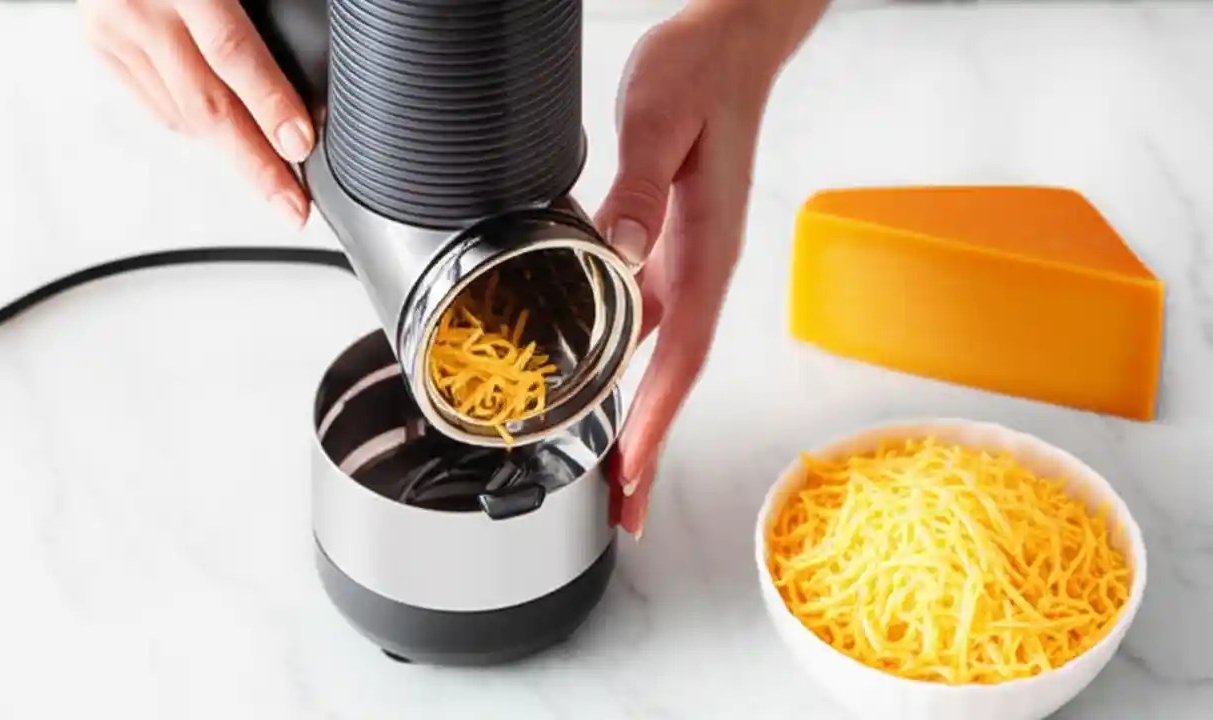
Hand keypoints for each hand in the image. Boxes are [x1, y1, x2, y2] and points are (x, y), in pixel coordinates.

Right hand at [80, 0, 313, 226]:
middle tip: (292, 204)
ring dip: (233, 150)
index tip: (301, 144)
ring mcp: (112, 29)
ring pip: (184, 114)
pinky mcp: (97, 46)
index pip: (231, 53)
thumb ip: (256, 15)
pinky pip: (159, 107)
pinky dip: (198, 125)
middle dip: (255, 163)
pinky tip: (226, 133)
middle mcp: (140, 7)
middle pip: (206, 103)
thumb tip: (305, 85)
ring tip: (273, 179)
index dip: (270, 103)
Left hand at [597, 0, 828, 536]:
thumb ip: (638, 187)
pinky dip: (625, 364)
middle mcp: (703, 266)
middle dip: (647, 443)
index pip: (682, 354)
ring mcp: (689, 260)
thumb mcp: (659, 119)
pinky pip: (648, 322)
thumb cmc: (704, 72)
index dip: (655, 420)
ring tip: (608, 468)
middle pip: (674, 375)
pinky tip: (599, 383)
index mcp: (706, 247)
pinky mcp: (672, 246)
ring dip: (636, 414)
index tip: (632, 474)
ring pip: (661, 357)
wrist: (733, 43)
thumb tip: (621, 252)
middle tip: (622, 507)